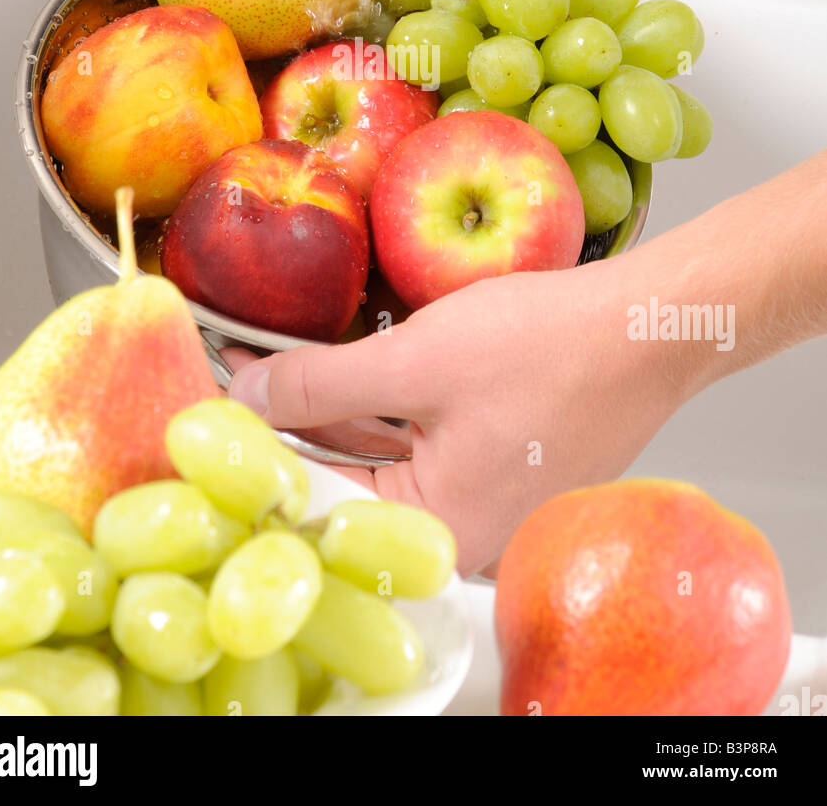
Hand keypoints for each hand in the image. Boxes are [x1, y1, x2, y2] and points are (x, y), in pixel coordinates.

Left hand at [223, 255, 701, 574]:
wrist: (650, 324)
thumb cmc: (551, 348)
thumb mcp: (415, 361)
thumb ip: (319, 385)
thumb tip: (241, 400)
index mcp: (439, 532)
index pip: (316, 503)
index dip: (254, 448)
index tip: (205, 407)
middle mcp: (460, 531)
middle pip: (346, 479)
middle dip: (287, 422)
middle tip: (229, 372)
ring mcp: (482, 496)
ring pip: (381, 454)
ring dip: (329, 406)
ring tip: (264, 360)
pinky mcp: (497, 459)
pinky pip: (418, 438)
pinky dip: (378, 402)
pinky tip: (333, 365)